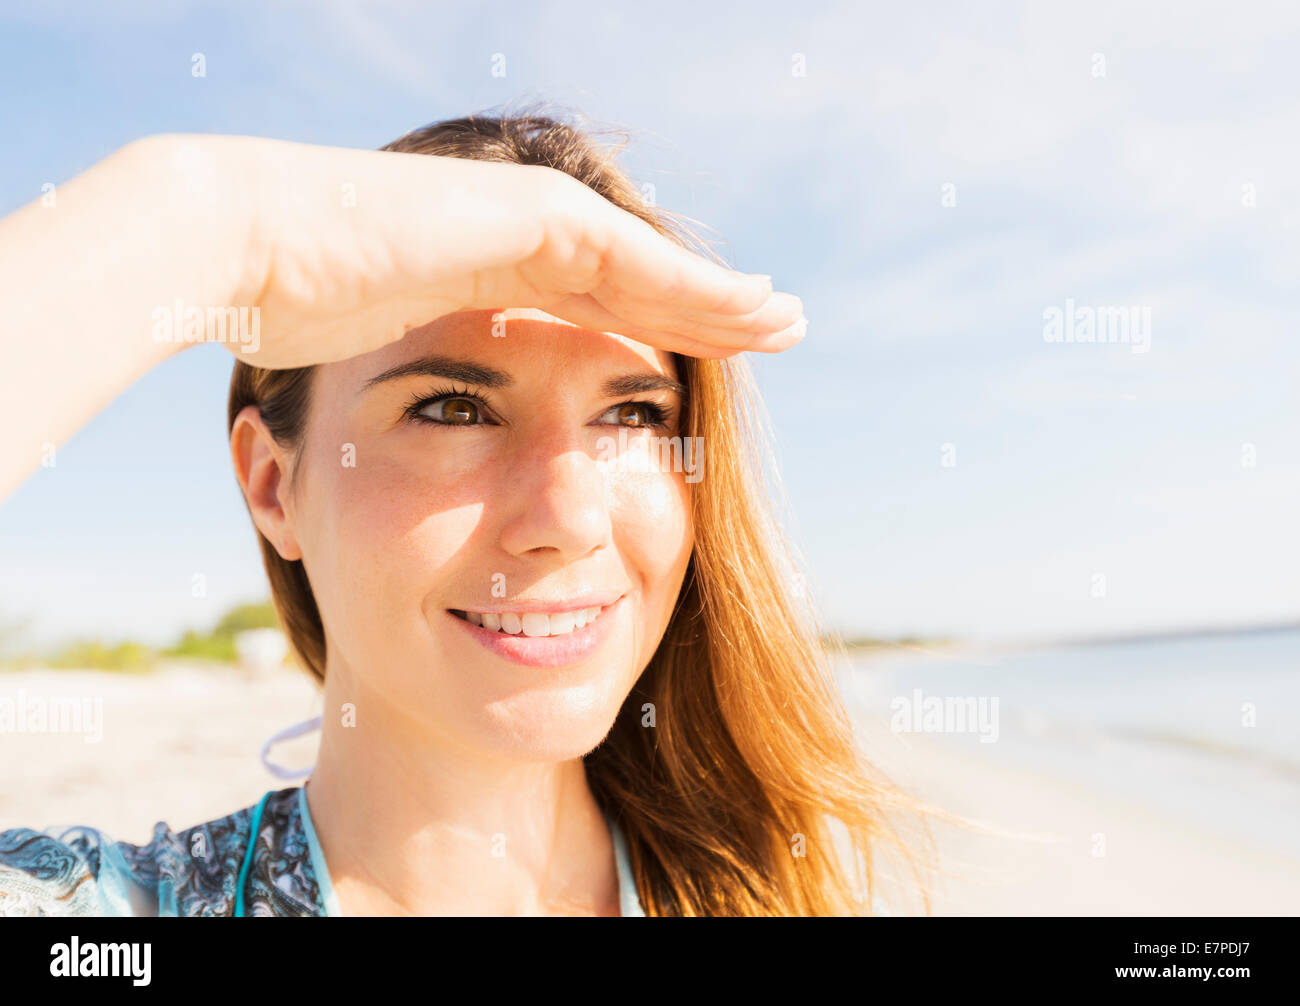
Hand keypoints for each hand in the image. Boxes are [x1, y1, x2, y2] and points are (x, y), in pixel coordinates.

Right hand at [209, 134, 803, 366]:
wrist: (246, 247)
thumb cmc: (290, 309)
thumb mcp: (374, 354)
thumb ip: (418, 372)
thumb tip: (411, 423)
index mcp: (488, 273)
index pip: (591, 305)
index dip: (650, 333)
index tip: (692, 371)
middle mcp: (520, 241)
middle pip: (637, 284)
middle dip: (706, 312)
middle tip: (774, 333)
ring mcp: (529, 220)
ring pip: (652, 266)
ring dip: (724, 297)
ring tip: (785, 323)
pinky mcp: (534, 217)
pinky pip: (639, 260)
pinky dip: (700, 288)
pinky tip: (756, 313)